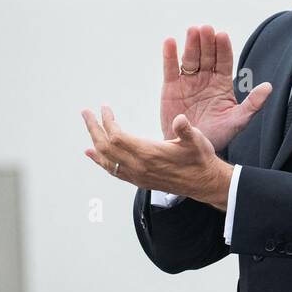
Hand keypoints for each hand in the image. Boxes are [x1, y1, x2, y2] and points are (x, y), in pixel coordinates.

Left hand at [81, 105, 233, 210]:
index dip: (108, 122)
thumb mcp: (196, 140)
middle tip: (86, 113)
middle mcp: (138, 166)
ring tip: (88, 129)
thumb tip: (180, 119)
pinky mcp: (139, 180)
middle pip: (106, 147)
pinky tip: (94, 154)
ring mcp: (137, 175)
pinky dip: (100, 160)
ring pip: (107, 160)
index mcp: (149, 154)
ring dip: (94, 143)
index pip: (117, 137)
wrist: (205, 182)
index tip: (105, 109)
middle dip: (94, 128)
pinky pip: (113, 170)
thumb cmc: (200, 159)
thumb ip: (185, 130)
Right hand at [161, 25, 271, 148]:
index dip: (223, 48)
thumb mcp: (238, 121)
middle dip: (207, 42)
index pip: (224, 62)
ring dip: (191, 44)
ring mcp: (188, 81)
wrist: (190, 148)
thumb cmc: (217, 136)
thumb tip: (269, 87)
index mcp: (222, 84)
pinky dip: (169, 55)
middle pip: (207, 56)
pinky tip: (170, 42)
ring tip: (192, 31)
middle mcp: (205, 79)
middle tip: (205, 28)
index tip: (222, 35)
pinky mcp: (170, 87)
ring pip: (190, 59)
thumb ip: (253, 104)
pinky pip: (170, 68)